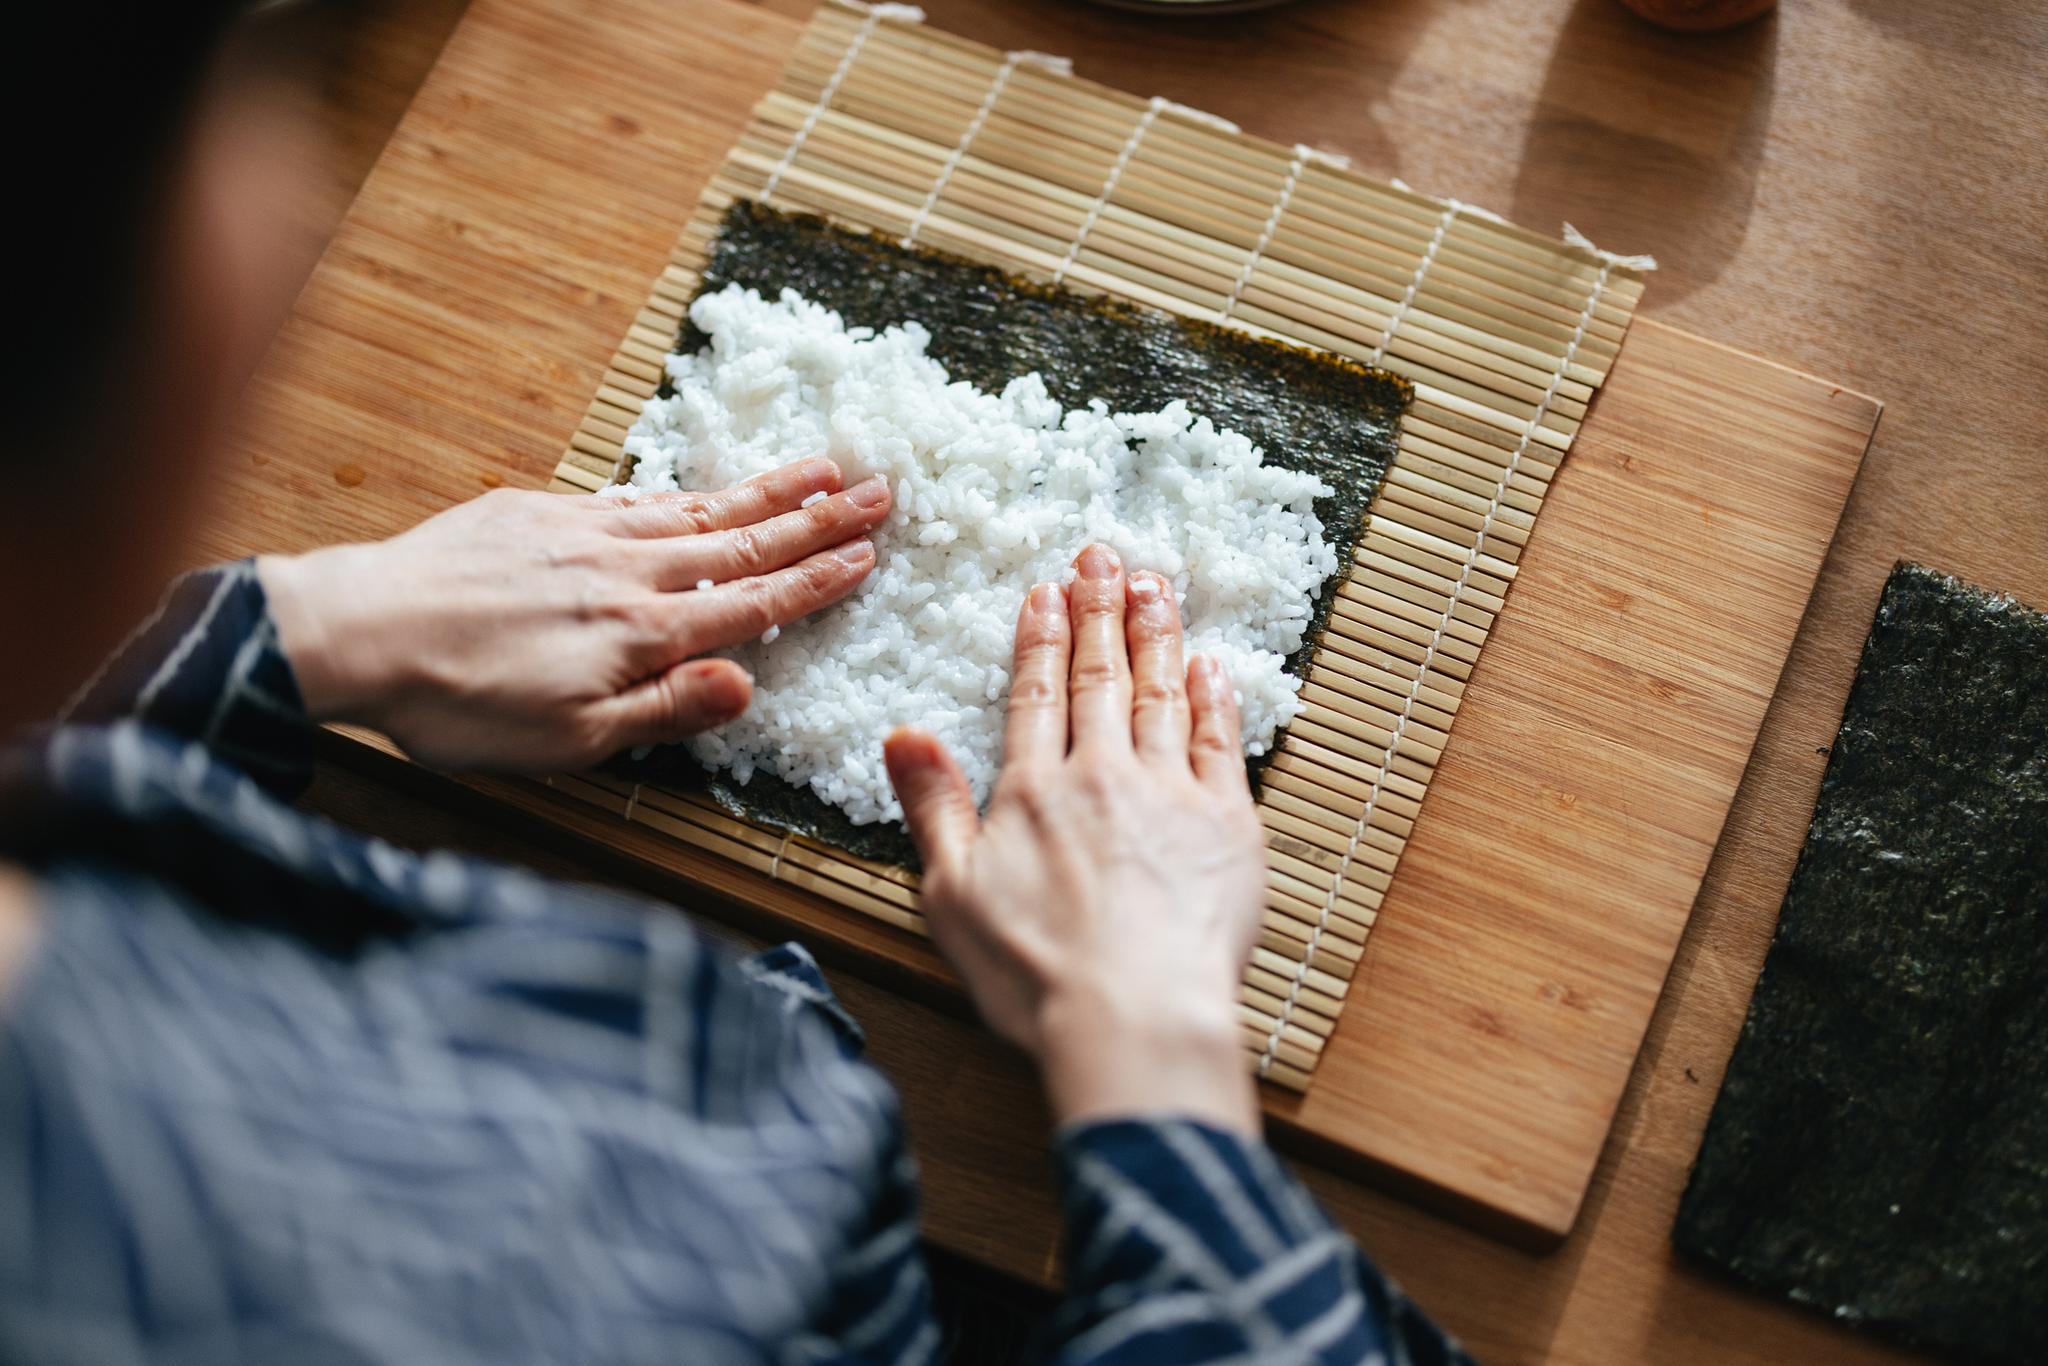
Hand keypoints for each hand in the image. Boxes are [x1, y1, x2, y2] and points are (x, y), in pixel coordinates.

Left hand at [259, 458, 888, 770]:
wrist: (360, 631)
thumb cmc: (459, 705)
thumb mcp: (568, 739)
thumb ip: (663, 709)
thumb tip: (745, 685)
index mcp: (643, 634)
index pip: (752, 604)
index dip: (816, 579)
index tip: (869, 554)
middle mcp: (627, 572)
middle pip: (742, 541)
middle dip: (816, 518)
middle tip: (880, 490)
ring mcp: (584, 533)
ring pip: (695, 508)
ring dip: (764, 490)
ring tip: (820, 467)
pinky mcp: (539, 512)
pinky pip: (631, 496)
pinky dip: (681, 491)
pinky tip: (701, 488)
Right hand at [883, 543, 1266, 1133]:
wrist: (1134, 1015)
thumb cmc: (1035, 974)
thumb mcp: (951, 895)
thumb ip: (932, 808)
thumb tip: (903, 735)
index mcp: (1033, 792)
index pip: (1037, 693)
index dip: (1043, 636)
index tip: (1049, 590)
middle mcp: (1103, 777)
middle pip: (1100, 678)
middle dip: (1100, 610)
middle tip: (1103, 555)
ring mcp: (1172, 796)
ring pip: (1162, 694)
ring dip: (1156, 634)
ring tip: (1154, 585)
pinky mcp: (1229, 827)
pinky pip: (1222, 743)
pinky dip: (1215, 698)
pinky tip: (1209, 665)